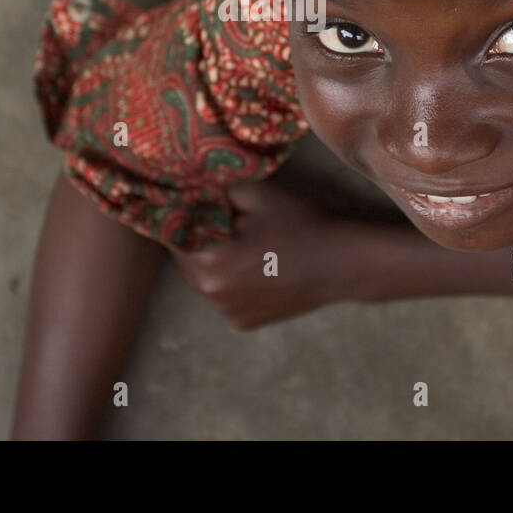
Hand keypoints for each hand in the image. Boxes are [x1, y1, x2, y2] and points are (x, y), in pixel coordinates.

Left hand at [168, 178, 349, 329]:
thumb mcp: (255, 193)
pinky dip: (230, 283)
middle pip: (185, 259)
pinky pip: (223, 297)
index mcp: (208, 260)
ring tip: (242, 244)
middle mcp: (211, 293)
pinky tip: (254, 267)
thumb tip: (191, 190)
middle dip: (196, 239)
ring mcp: (227, 312)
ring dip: (212, 262)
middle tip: (220, 220)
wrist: (339, 263)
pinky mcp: (242, 323)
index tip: (194, 203)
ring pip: (204, 279)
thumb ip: (215, 190)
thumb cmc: (298, 224)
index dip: (182, 215)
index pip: (173, 233)